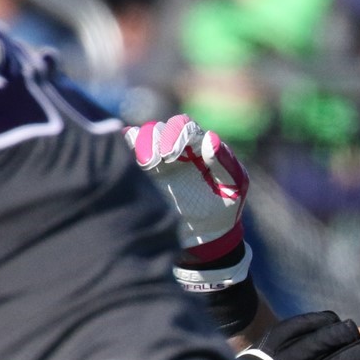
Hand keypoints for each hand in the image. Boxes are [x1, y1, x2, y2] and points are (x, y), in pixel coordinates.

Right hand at [126, 115, 248, 263]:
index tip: (172, 155)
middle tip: (162, 160)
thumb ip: (224, 162)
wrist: (207, 234)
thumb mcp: (234, 186)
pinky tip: (132, 163)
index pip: (183, 125)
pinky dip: (125, 149)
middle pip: (158, 128)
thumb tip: (210, 138)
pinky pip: (128, 152)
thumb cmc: (226, 207)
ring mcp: (158, 160)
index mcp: (199, 146)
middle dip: (156, 139)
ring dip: (141, 145)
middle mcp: (176, 148)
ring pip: (141, 137)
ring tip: (149, 165)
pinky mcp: (144, 174)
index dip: (175, 134)